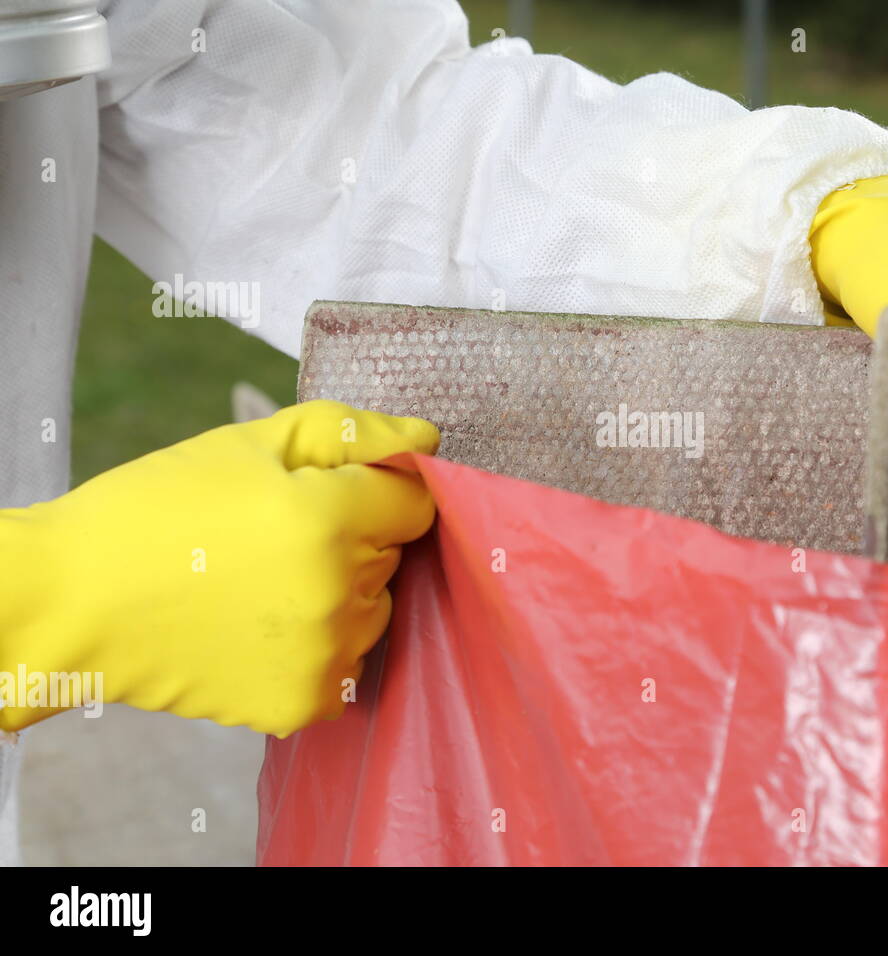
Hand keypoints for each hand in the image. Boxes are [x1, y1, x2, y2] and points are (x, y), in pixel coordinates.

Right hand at [0, 400, 437, 735]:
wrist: (74, 604)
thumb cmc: (158, 509)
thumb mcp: (250, 443)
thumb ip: (351, 434)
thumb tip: (428, 438)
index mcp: (331, 520)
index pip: (414, 503)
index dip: (375, 491)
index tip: (328, 494)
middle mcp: (340, 593)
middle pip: (393, 556)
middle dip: (353, 540)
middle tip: (274, 538)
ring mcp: (325, 656)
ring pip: (375, 611)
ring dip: (340, 596)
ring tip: (261, 585)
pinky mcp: (303, 704)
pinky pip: (345, 666)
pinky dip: (316, 649)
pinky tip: (258, 629)